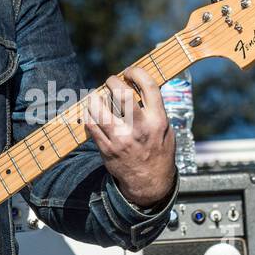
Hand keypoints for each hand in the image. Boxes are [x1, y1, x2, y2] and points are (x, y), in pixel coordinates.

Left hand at [84, 66, 175, 208]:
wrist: (149, 183)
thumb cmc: (158, 151)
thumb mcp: (166, 130)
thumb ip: (155, 110)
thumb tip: (140, 86)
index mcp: (157, 121)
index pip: (149, 86)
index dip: (137, 72)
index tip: (130, 71)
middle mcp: (139, 128)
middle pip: (122, 94)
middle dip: (113, 81)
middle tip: (111, 81)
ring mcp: (121, 139)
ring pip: (99, 108)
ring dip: (94, 97)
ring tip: (95, 96)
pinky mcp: (107, 149)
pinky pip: (91, 125)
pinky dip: (89, 114)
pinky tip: (92, 112)